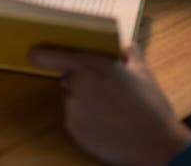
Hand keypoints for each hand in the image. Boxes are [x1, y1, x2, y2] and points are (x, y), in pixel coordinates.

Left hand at [28, 44, 190, 165]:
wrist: (157, 145)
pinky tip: (106, 124)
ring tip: (110, 111)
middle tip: (105, 92)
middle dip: (81, 82)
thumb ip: (130, 54)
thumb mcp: (143, 73)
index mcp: (92, 65)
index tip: (32, 53)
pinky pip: (74, 120)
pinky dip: (86, 121)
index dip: (41, 54)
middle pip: (68, 79)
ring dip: (84, 102)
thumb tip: (124, 46)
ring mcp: (73, 109)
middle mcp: (77, 84)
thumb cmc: (151, 106)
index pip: (53, 55)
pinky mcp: (74, 130)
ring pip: (72, 100)